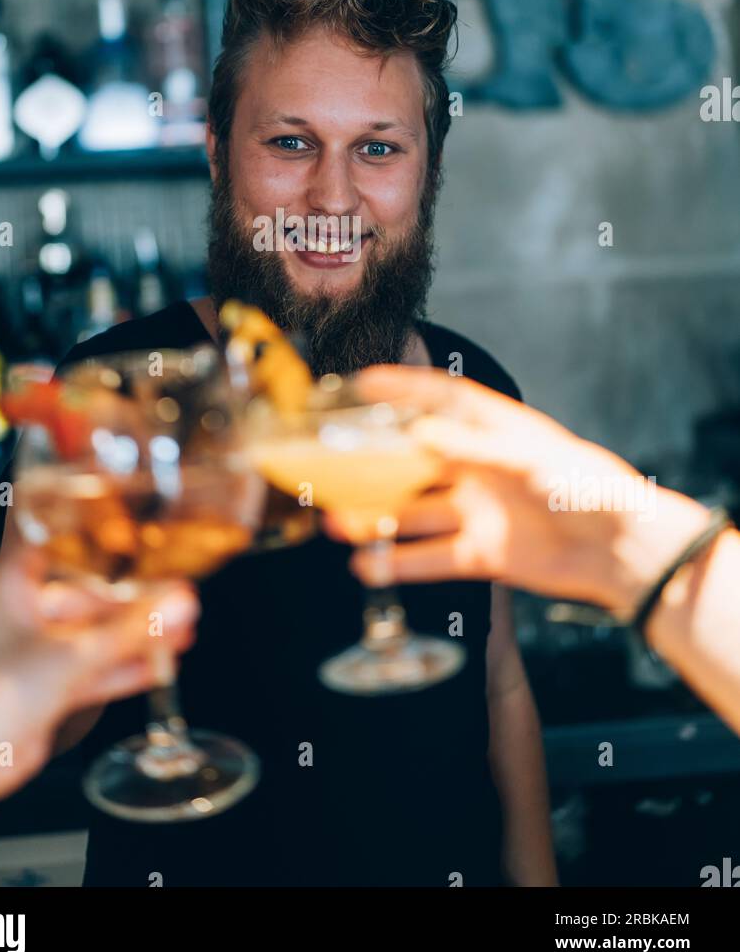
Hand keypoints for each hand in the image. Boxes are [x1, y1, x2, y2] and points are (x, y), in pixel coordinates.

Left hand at [0, 542, 198, 803]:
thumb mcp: (71, 655)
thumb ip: (131, 631)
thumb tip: (179, 604)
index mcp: (10, 584)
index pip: (59, 543)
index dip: (99, 534)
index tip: (139, 529)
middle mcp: (21, 612)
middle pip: (88, 595)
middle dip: (133, 601)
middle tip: (176, 595)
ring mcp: (33, 652)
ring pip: (94, 636)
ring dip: (134, 636)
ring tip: (181, 627)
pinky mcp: (44, 688)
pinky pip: (92, 669)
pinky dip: (123, 667)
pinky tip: (159, 664)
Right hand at [324, 366, 709, 617]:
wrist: (621, 552)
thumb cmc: (587, 489)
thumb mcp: (529, 460)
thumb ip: (472, 448)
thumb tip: (417, 434)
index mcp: (494, 431)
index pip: (439, 400)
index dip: (401, 389)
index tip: (361, 383)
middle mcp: (478, 468)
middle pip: (415, 459)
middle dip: (373, 461)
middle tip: (329, 462)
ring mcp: (477, 510)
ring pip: (413, 511)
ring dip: (375, 517)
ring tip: (336, 522)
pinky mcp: (481, 552)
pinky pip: (431, 556)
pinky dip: (399, 563)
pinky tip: (367, 567)